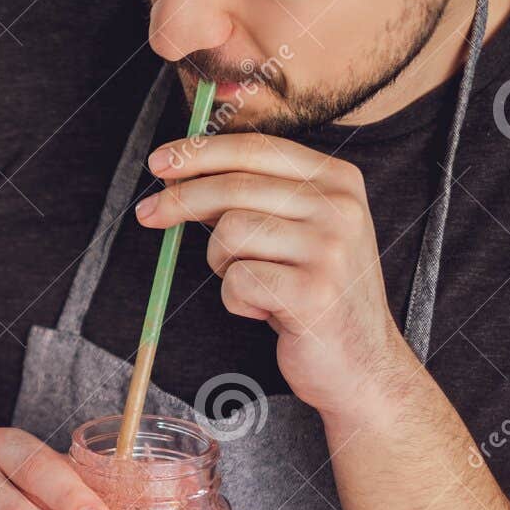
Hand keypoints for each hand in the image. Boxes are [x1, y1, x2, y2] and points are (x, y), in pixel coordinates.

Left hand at [139, 132, 415, 417]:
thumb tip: (178, 172)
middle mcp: (339, 208)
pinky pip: (237, 281)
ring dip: (221, 263)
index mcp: (337, 180)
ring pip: (229, 234)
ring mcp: (330, 249)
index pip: (255, 148)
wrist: (362, 361)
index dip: (200, 153)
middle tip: (147, 215)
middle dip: (179, 201)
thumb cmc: (313, 290)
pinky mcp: (313, 292)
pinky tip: (264, 310)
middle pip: (234, 187)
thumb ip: (250, 195)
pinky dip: (235, 300)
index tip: (159, 164)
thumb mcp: (294, 229)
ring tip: (249, 282)